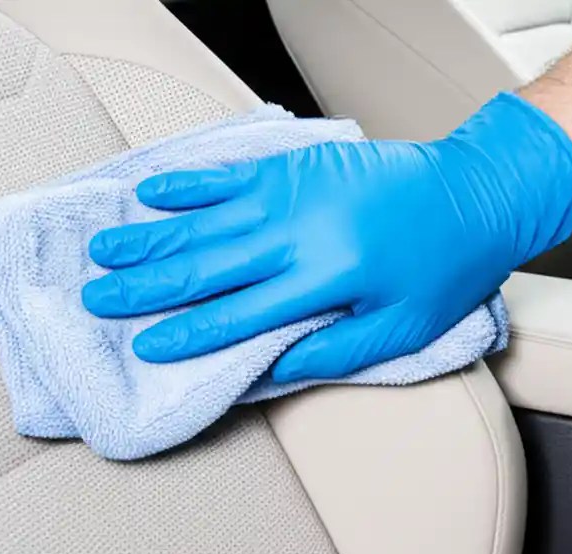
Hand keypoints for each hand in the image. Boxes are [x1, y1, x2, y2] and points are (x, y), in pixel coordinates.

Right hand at [82, 93, 571, 381]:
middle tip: (96, 298)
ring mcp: (292, 194)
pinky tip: (151, 194)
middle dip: (146, 287)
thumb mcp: (401, 329)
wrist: (475, 192)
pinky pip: (230, 176)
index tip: (143, 344)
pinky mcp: (296, 166)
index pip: (236, 316)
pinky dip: (189, 185)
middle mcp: (296, 235)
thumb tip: (269, 368)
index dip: (186, 333)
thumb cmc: (443, 269)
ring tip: (104, 250)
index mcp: (322, 281)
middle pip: (205, 267)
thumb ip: (333, 352)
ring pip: (205, 221)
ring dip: (151, 238)